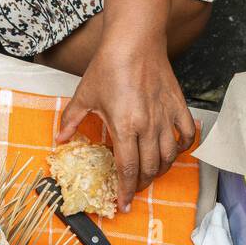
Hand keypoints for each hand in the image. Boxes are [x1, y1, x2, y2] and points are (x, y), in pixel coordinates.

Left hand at [56, 39, 196, 212]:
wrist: (135, 41)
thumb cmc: (108, 66)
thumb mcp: (84, 95)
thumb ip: (71, 120)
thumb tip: (59, 138)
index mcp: (125, 127)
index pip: (128, 168)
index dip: (126, 189)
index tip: (124, 203)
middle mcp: (148, 126)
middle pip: (150, 167)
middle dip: (142, 184)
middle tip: (134, 189)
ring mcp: (166, 116)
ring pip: (169, 156)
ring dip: (160, 170)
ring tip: (151, 174)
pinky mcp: (178, 105)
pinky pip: (186, 134)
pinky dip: (182, 147)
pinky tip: (173, 151)